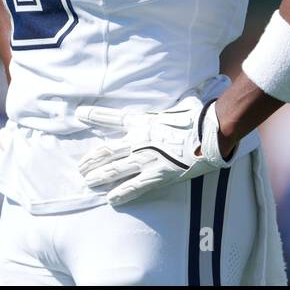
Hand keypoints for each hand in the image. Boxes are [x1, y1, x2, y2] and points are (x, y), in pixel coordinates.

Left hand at [76, 95, 231, 206]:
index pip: (112, 118)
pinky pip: (134, 186)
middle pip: (107, 150)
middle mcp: (138, 141)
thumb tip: (197, 90)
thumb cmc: (198, 117)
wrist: (210, 134)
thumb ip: (183, 99)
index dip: (94, 115)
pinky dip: (122, 193)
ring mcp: (146, 159)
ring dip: (99, 176)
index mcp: (142, 122)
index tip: (78, 114)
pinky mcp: (157, 175)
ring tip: (87, 181)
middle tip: (80, 166)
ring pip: (114, 170)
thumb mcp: (185, 102)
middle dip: (91, 159)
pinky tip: (111, 199)